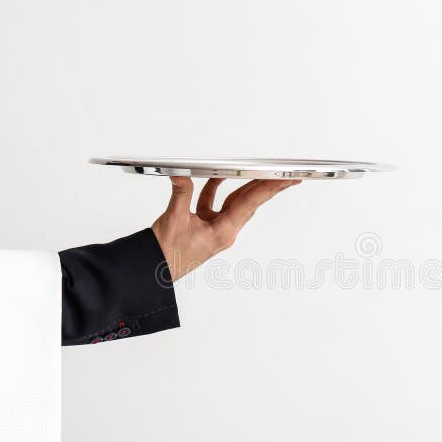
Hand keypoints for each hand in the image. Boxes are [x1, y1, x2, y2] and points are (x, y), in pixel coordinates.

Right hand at [151, 176, 300, 280]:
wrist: (156, 268)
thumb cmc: (167, 254)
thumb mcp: (173, 220)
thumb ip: (181, 194)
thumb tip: (182, 175)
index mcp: (222, 232)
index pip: (249, 204)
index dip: (268, 189)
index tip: (284, 180)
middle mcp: (224, 231)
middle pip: (249, 203)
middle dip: (267, 188)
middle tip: (284, 175)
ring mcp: (216, 229)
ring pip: (234, 202)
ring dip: (244, 186)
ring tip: (260, 172)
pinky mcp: (205, 226)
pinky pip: (214, 203)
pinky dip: (214, 189)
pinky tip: (217, 176)